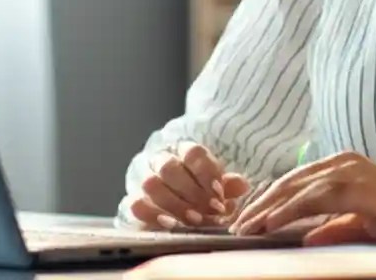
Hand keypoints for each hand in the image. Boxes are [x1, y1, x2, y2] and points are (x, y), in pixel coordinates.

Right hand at [129, 142, 250, 229]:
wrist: (169, 208)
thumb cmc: (198, 192)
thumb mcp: (215, 188)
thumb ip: (228, 186)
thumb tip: (242, 186)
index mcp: (182, 151)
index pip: (192, 152)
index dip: (206, 172)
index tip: (220, 194)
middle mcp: (159, 161)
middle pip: (169, 167)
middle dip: (192, 191)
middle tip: (210, 210)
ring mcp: (142, 179)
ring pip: (151, 184)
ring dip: (175, 204)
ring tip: (194, 220)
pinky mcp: (132, 200)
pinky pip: (135, 204)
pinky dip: (154, 215)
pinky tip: (171, 224)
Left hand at [230, 151, 375, 245]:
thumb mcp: (361, 224)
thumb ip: (333, 228)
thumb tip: (305, 238)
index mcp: (338, 169)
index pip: (292, 184)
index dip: (266, 202)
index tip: (244, 220)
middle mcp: (340, 164)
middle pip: (287, 183)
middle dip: (258, 206)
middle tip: (235, 226)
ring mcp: (348, 171)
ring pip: (296, 188)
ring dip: (267, 208)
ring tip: (246, 227)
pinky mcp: (358, 184)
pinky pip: (315, 197)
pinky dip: (290, 209)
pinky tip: (271, 222)